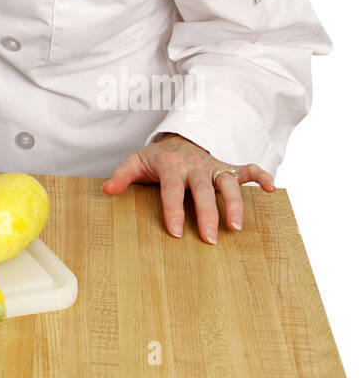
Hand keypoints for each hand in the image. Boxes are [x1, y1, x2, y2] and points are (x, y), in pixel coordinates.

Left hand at [101, 133, 275, 242]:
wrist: (178, 139)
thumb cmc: (157, 158)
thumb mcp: (136, 162)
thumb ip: (123, 175)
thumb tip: (107, 190)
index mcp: (171, 165)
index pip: (171, 190)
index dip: (173, 210)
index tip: (176, 232)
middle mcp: (195, 166)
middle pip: (202, 190)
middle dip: (207, 214)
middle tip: (210, 239)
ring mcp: (213, 166)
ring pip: (227, 183)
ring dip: (234, 203)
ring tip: (237, 226)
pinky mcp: (228, 167)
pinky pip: (247, 169)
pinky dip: (260, 177)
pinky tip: (271, 189)